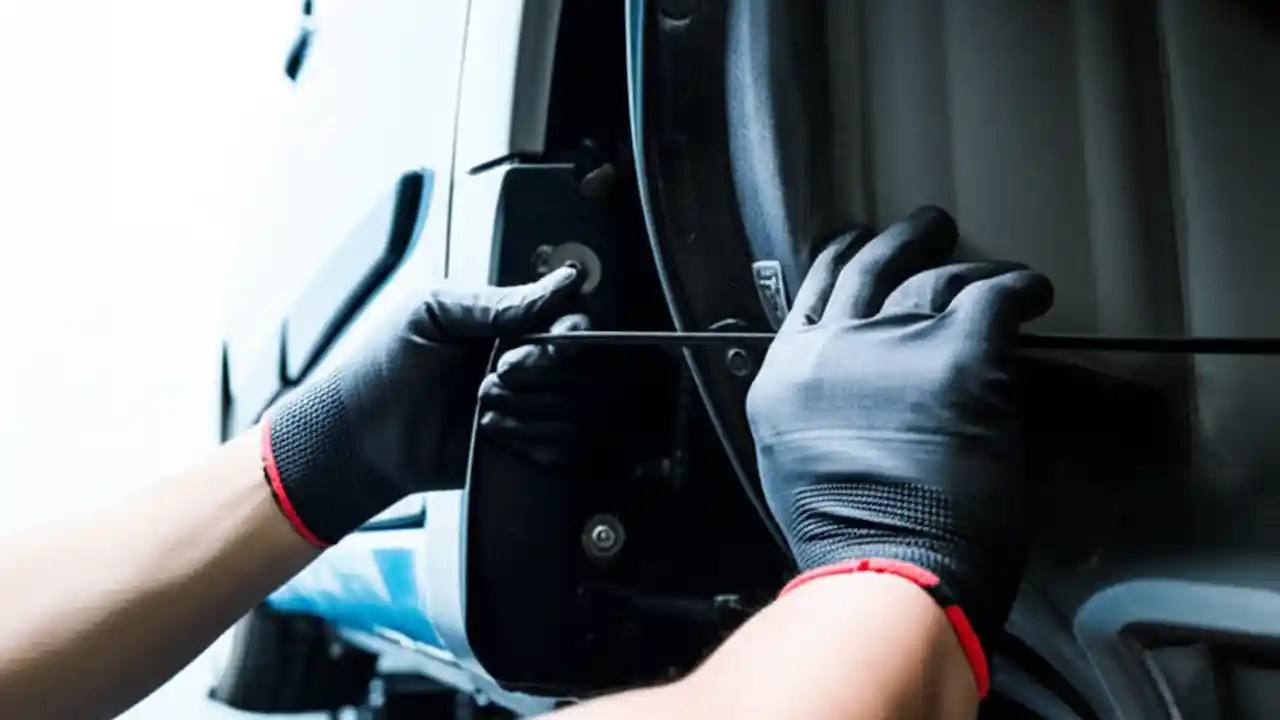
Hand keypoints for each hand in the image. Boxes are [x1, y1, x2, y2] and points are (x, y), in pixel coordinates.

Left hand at [263, 266, 582, 546]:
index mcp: (514, 323)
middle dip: (538, 375)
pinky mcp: (529, 450)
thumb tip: (563, 282)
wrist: (362, 436)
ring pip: (577, 410)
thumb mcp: (435, 311)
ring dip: (529, 410)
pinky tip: (493, 434)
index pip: (576, 322)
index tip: (533, 346)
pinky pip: (565, 449)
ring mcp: (533, 408)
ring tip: (482, 408)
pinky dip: (531, 442)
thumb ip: (500, 300)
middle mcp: (532, 364)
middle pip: (584, 368)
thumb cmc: (386, 367)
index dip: (567, 336)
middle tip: (493, 377)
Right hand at [746, 206, 1052, 682]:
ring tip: (991, 269)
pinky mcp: (958, 354)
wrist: (887, 570)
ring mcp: (895, 344)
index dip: (838, 261)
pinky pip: (996, 296)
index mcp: (789, 376)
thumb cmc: (849, 541)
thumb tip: (838, 399)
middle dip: (899, 241)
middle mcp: (834, 347)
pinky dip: (1020, 288)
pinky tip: (1033, 290)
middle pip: (868, 267)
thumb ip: (811, 414)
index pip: (812, 295)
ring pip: (936, 278)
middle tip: (926, 228)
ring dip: (968, 270)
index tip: (851, 245)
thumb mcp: (793, 465)